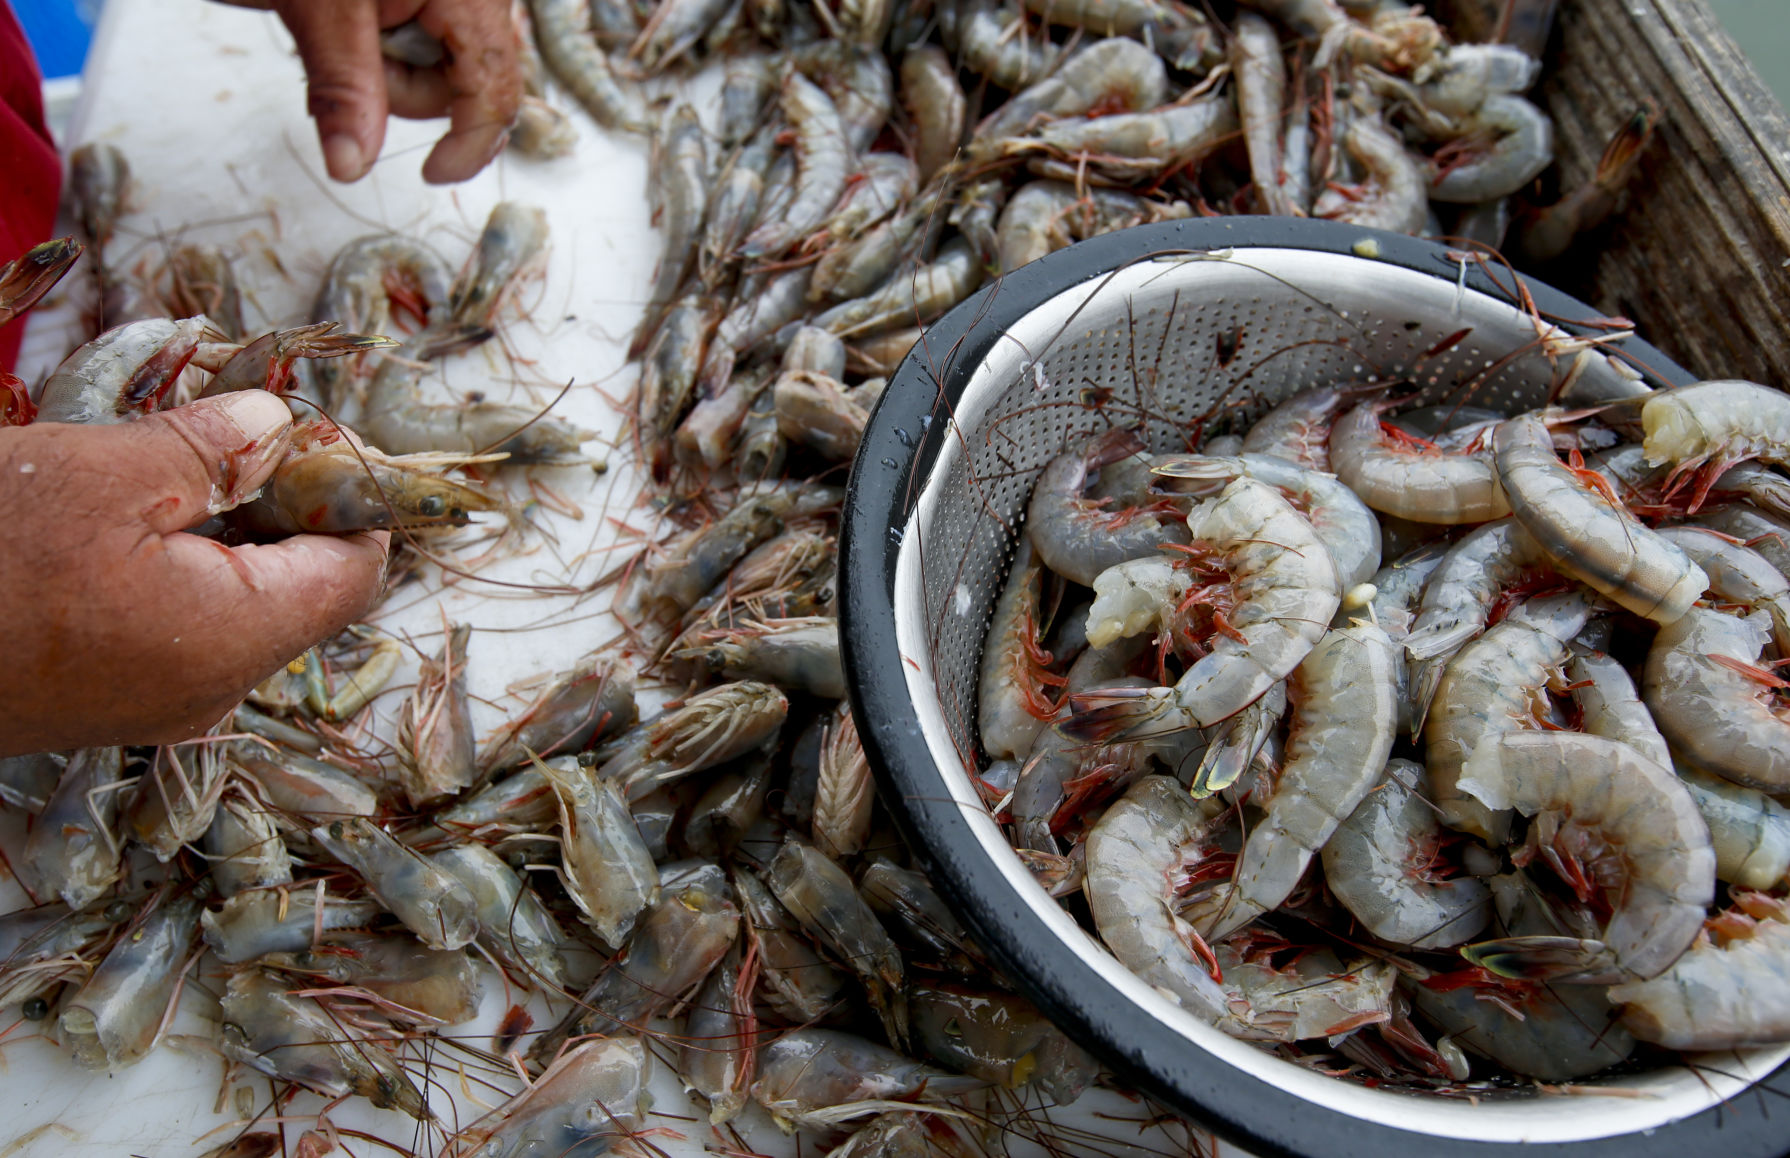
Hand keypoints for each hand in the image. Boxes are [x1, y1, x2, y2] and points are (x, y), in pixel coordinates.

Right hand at [0, 391, 389, 756]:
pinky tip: (125, 507)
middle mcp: (210, 688)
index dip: (349, 492)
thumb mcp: (96, 476)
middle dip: (278, 497)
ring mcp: (154, 702)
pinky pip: (175, 623)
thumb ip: (209, 450)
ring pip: (233, 600)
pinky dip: (171, 560)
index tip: (312, 430)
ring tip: (171, 453)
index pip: (355, 570)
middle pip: (299, 584)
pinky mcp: (101, 698)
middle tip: (235, 422)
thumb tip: (276, 426)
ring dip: (219, 522)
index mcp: (233, 639)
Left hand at [251, 0, 523, 183]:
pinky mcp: (432, 3)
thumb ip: (342, 88)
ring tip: (343, 28)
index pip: (495, 92)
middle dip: (401, 88)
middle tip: (349, 53)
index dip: (469, 144)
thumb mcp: (318, 10)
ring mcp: (456, 0)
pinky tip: (357, 28)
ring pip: (440, 74)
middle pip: (465, 88)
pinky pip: (424, 51)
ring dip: (386, 69)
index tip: (432, 174)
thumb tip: (351, 166)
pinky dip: (386, 53)